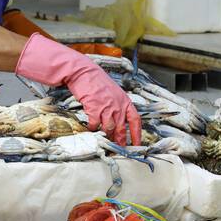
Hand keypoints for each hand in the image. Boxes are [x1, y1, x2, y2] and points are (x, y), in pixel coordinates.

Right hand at [14, 34, 141, 145]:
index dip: (137, 134)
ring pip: (109, 128)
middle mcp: (118, 105)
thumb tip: (118, 121)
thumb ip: (117, 106)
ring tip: (102, 137)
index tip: (137, 144)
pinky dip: (93, 128)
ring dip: (105, 135)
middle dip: (120, 141)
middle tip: (119, 148)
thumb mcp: (113, 93)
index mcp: (125, 101)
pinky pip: (95, 124)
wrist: (84, 72)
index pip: (135, 120)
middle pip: (121, 128)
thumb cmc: (97, 82)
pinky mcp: (95, 108)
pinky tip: (91, 127)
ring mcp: (107, 106)